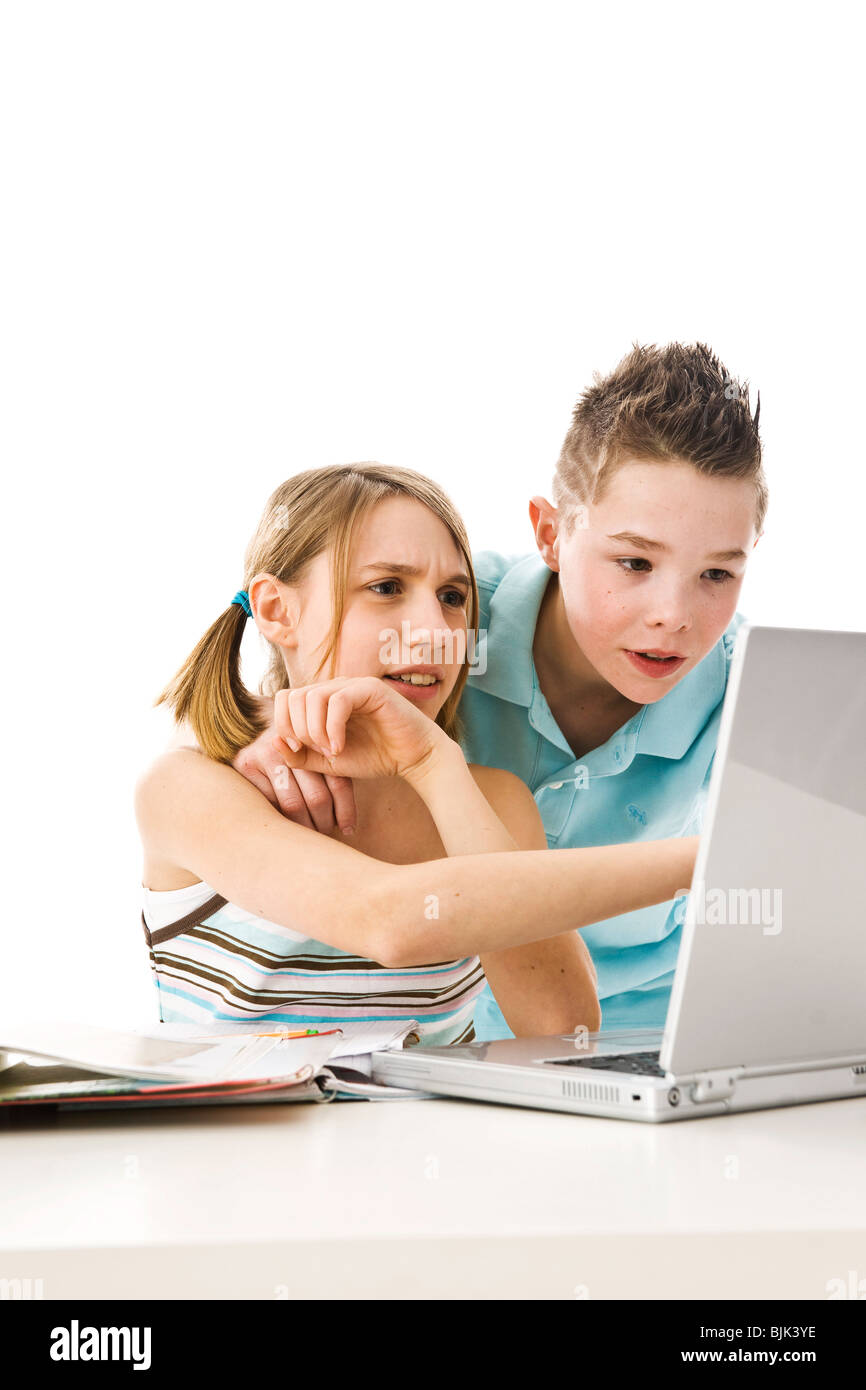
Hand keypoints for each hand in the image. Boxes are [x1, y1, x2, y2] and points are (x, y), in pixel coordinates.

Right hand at [232, 723, 357, 834]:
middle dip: (324, 822)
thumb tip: (348, 829)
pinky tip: (289, 828)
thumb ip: (333, 781)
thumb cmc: (297, 759)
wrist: (256, 742)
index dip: (346, 810)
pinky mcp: (246, 764)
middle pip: (317, 797)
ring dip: (305, 826)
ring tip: (310, 836)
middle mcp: (294, 744)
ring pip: (294, 805)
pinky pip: (269, 803)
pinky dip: (281, 819)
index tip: (349, 829)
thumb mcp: (318, 763)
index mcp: (320, 743)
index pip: (339, 783)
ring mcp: (268, 752)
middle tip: (326, 834)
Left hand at [273, 675, 453, 784]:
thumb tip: (272, 740)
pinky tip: (341, 747)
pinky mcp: (370, 689)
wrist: (413, 759)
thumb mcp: (327, 762)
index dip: (284, 725)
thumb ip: (299, 755)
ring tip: (332, 751)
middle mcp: (334, 687)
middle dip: (298, 730)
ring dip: (315, 730)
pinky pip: (338, 701)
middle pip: (294, 696)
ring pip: (312, 696)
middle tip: (318, 752)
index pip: (285, 699)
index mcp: (322, 700)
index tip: (301, 751)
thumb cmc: (374, 758)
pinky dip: (333, 727)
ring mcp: (352, 685)